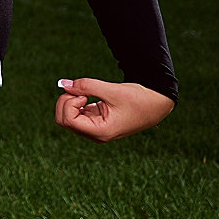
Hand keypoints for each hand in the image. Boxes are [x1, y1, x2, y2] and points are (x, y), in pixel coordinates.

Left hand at [54, 77, 172, 142]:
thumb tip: (63, 83)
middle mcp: (96, 134)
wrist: (156, 104)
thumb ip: (86, 86)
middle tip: (81, 90)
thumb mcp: (112, 90)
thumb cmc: (138, 99)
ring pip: (67, 117)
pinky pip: (76, 114)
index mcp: (101, 132)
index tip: (84, 94)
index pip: (68, 120)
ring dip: (70, 102)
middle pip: (63, 120)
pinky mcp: (96, 122)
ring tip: (86, 92)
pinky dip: (76, 102)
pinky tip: (88, 96)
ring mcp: (95, 130)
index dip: (69, 103)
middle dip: (65, 102)